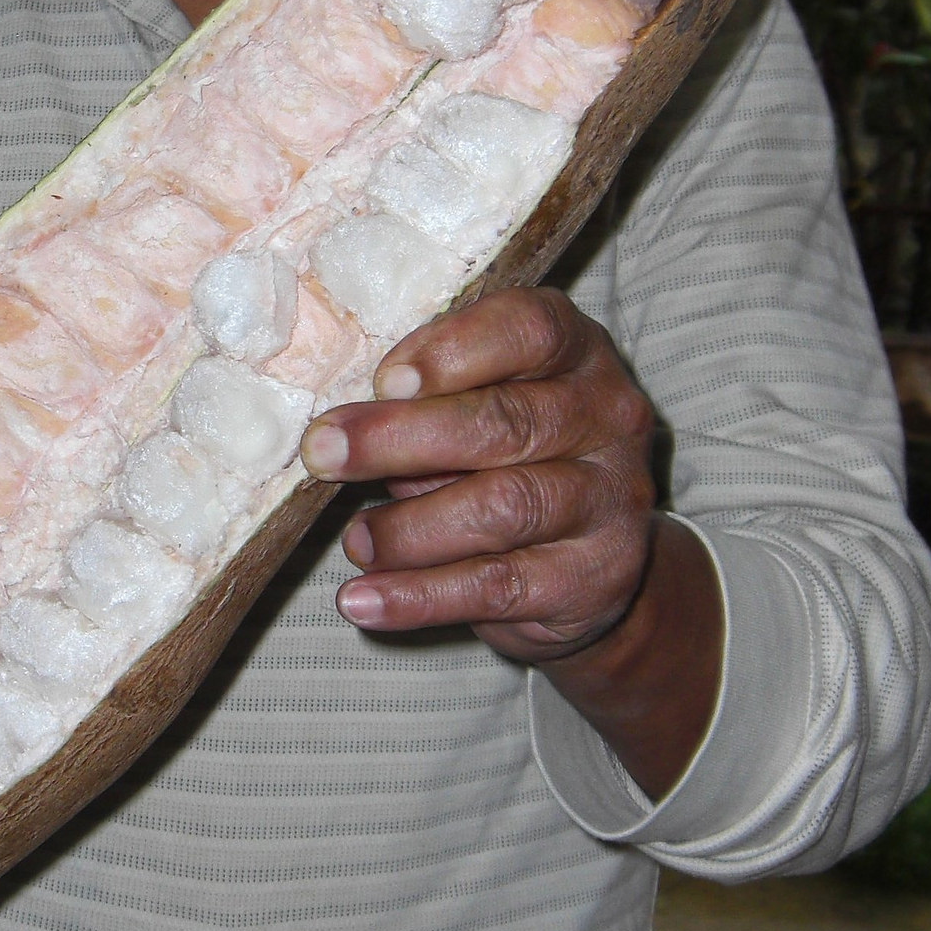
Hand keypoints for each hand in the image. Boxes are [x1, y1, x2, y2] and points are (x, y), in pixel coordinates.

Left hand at [299, 287, 722, 799]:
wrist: (595, 562)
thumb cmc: (511, 455)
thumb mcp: (485, 403)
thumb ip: (433, 400)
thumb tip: (340, 429)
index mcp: (577, 350)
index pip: (530, 329)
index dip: (455, 349)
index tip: (384, 379)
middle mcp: (608, 417)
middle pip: (505, 422)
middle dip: (400, 438)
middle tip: (322, 453)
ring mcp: (608, 501)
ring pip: (502, 508)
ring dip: (409, 527)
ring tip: (355, 539)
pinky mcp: (589, 579)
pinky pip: (495, 587)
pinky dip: (419, 596)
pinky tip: (365, 600)